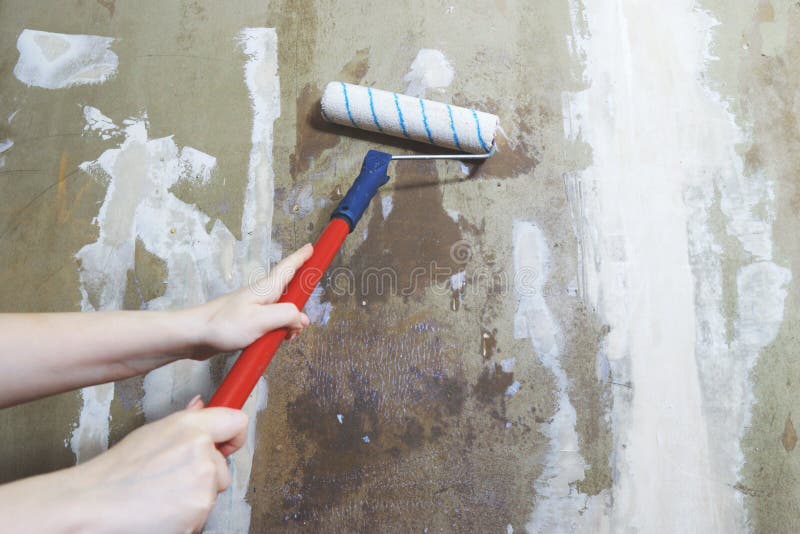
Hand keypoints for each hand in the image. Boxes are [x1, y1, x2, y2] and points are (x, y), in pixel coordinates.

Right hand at [78, 397, 245, 531]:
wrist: (90, 507)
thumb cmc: (114, 475)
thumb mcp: (150, 434)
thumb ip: (185, 422)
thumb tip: (202, 405)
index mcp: (189, 427)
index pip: (237, 421)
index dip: (233, 436)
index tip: (227, 444)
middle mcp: (201, 451)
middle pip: (224, 467)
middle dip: (204, 476)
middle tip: (170, 480)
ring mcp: (203, 484)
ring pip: (212, 494)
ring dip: (193, 499)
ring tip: (159, 497)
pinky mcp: (199, 512)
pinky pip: (202, 517)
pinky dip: (186, 519)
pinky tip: (160, 512)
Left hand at [194, 244, 313, 352]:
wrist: (193, 336)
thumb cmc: (222, 324)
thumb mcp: (261, 320)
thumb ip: (286, 316)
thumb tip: (302, 318)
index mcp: (266, 289)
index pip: (288, 268)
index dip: (301, 257)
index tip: (312, 248)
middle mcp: (261, 296)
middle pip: (289, 294)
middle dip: (298, 310)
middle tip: (295, 328)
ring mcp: (254, 309)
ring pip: (280, 313)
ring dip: (286, 327)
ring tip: (281, 340)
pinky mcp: (247, 323)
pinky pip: (269, 325)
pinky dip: (274, 334)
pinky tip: (268, 344)